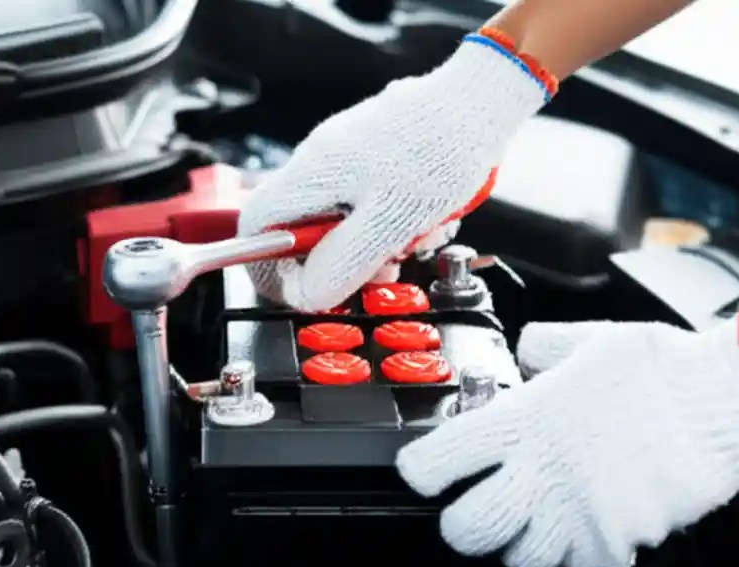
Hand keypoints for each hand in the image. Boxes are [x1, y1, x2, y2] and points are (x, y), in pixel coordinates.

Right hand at [238, 30, 553, 310]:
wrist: (479, 100)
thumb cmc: (440, 152)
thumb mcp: (391, 224)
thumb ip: (343, 263)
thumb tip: (308, 294)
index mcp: (313, 174)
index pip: (258, 227)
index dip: (268, 268)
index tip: (299, 292)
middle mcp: (322, 160)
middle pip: (303, 228)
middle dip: (340, 259)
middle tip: (379, 269)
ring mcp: (349, 153)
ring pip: (342, 218)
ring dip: (376, 243)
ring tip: (414, 241)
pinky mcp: (376, 152)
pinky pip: (371, 201)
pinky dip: (394, 221)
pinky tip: (426, 219)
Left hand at [395, 310, 738, 566]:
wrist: (724, 397)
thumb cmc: (660, 367)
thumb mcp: (585, 341)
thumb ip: (542, 350)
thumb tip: (525, 352)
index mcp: (522, 421)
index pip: (438, 462)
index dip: (424, 472)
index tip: (428, 473)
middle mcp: (542, 472)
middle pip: (467, 530)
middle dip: (464, 524)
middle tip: (478, 511)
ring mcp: (579, 512)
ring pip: (521, 560)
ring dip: (524, 544)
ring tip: (540, 522)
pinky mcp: (618, 538)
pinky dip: (580, 558)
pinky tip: (589, 532)